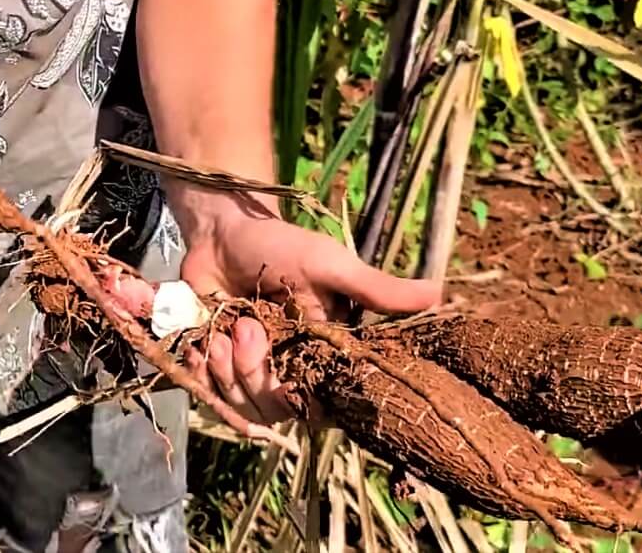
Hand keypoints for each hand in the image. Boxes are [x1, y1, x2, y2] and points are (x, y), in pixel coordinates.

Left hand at [173, 191, 441, 429]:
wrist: (221, 232)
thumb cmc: (280, 245)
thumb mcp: (330, 264)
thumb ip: (376, 289)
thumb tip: (441, 295)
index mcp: (324, 355)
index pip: (324, 406)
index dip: (305, 403)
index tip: (289, 378)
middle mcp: (291, 372)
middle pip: (275, 410)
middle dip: (254, 371)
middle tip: (246, 326)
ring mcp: (251, 370)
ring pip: (240, 405)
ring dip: (226, 367)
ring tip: (224, 328)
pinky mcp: (216, 365)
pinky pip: (209, 393)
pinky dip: (200, 372)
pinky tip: (203, 340)